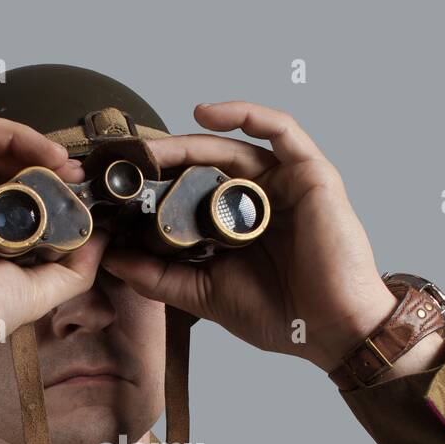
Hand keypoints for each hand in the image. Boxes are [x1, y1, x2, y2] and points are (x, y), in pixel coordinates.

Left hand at [102, 100, 435, 374]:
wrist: (332, 330)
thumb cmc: (281, 316)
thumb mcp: (205, 294)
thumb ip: (159, 277)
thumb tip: (113, 259)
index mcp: (236, 226)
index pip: (190, 194)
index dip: (155, 187)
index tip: (117, 189)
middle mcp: (260, 200)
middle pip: (205, 166)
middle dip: (164, 161)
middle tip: (127, 163)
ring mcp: (285, 184)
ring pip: (233, 146)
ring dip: (190, 142)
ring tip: (153, 148)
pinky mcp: (310, 173)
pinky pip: (279, 129)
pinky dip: (245, 113)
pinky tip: (205, 113)